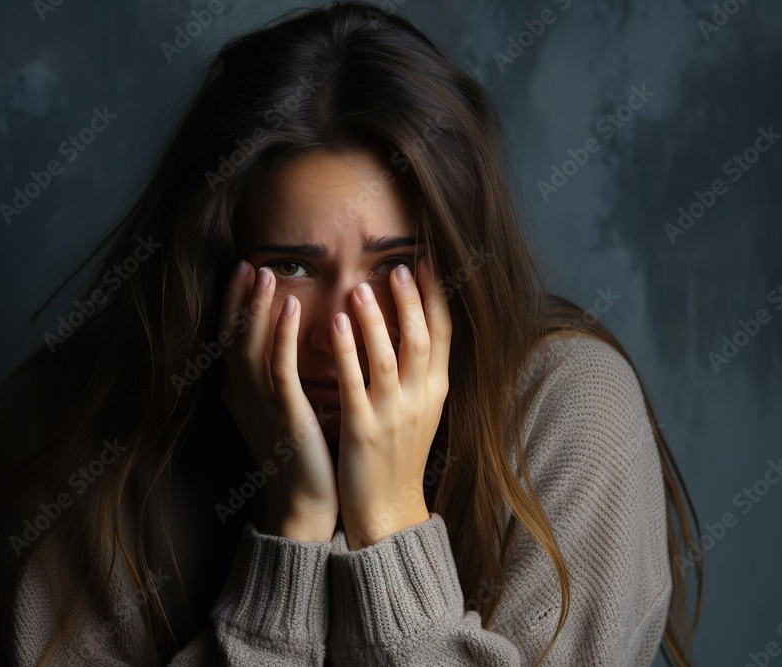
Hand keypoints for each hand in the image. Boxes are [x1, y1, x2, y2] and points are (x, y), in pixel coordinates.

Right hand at [218, 260, 338, 541]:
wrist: (307, 507)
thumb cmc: (304, 459)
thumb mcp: (285, 412)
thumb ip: (280, 382)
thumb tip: (289, 352)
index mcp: (242, 396)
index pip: (231, 341)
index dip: (235, 305)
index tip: (244, 271)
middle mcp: (243, 397)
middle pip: (232, 337)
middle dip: (239, 299)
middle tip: (246, 263)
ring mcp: (261, 406)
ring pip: (250, 346)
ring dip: (256, 308)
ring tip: (264, 273)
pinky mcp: (284, 415)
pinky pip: (279, 368)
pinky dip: (281, 334)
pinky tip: (290, 306)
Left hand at [332, 256, 451, 549]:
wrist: (388, 512)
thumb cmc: (398, 458)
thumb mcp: (421, 412)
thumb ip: (420, 372)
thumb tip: (417, 328)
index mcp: (436, 391)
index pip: (445, 333)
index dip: (437, 295)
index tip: (428, 261)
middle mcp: (421, 399)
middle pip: (423, 338)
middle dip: (413, 299)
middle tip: (400, 265)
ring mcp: (394, 415)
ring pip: (390, 357)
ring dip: (378, 319)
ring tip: (362, 287)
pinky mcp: (363, 430)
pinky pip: (355, 384)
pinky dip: (348, 352)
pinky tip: (336, 325)